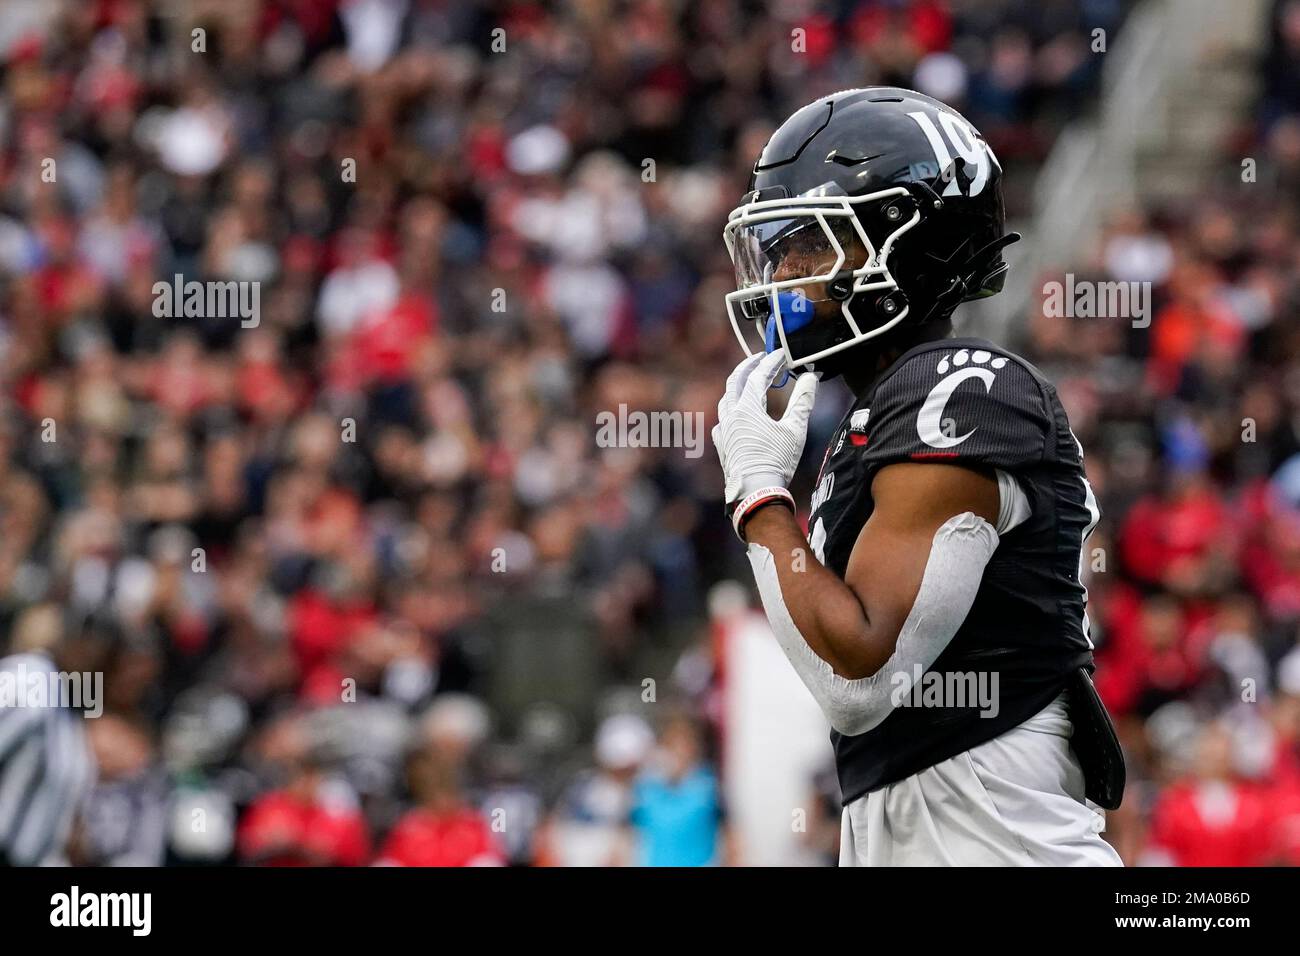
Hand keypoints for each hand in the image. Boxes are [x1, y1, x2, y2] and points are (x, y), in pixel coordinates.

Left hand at [712, 351, 818, 503]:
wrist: (755, 492)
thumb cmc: (776, 461)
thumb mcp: (795, 430)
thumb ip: (803, 401)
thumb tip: (810, 378)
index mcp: (746, 408)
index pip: (758, 376)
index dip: (771, 363)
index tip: (781, 355)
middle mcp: (731, 415)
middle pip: (735, 381)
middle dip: (748, 366)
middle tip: (760, 358)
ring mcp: (723, 430)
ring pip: (726, 399)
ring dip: (737, 386)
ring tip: (749, 382)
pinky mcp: (722, 444)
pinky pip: (723, 419)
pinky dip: (731, 408)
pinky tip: (737, 414)